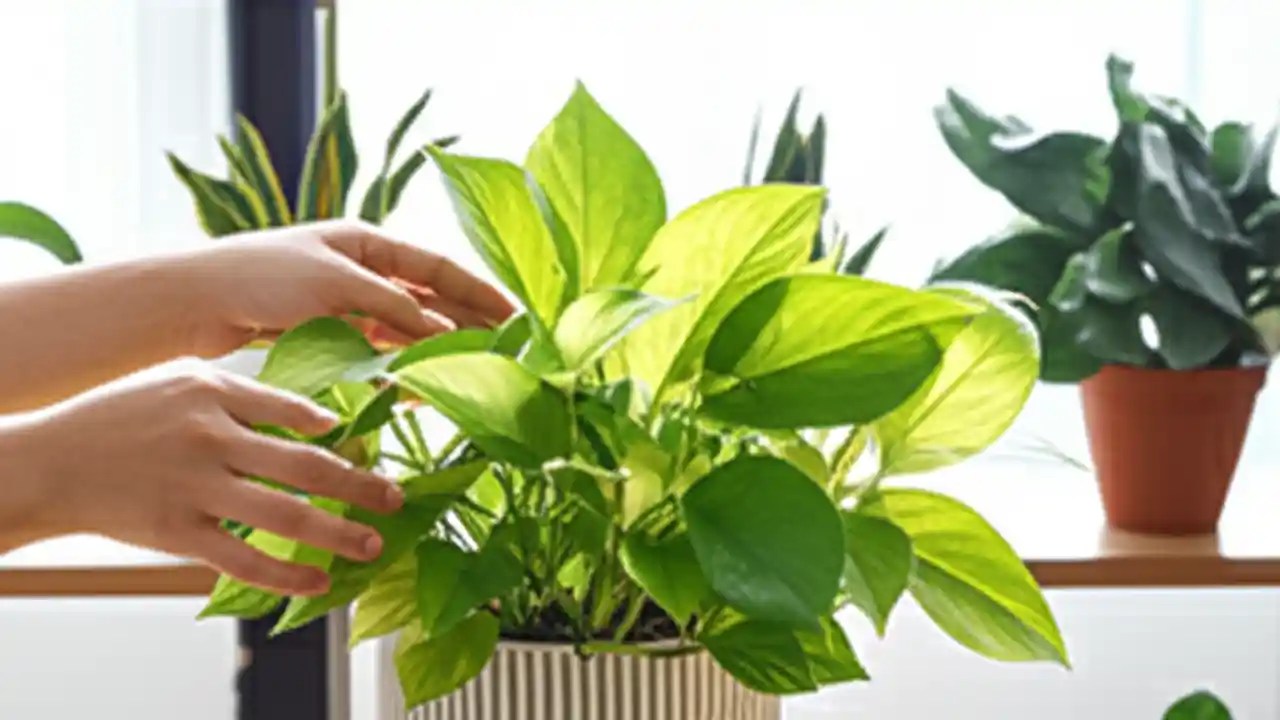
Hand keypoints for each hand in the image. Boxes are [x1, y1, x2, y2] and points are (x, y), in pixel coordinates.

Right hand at [0, 360, 403, 594]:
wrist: (53, 461)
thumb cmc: (124, 417)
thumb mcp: (184, 382)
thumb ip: (249, 396)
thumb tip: (321, 420)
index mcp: (215, 393)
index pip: (297, 409)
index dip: (346, 429)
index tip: (381, 443)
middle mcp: (210, 438)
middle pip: (305, 465)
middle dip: (359, 485)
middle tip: (396, 499)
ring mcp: (195, 488)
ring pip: (284, 516)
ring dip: (337, 534)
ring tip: (372, 545)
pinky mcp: (177, 533)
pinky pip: (243, 560)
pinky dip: (286, 574)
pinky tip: (317, 580)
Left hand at [183, 220, 514, 354]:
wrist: (195, 302)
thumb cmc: (261, 276)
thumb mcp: (338, 284)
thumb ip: (396, 309)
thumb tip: (447, 335)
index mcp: (368, 241)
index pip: (440, 267)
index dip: (481, 292)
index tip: (517, 316)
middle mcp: (362, 270)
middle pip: (430, 300)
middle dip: (467, 324)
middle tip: (506, 353)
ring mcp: (345, 303)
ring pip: (406, 330)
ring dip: (436, 350)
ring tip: (468, 376)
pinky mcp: (326, 334)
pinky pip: (377, 351)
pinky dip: (398, 366)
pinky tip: (416, 387)